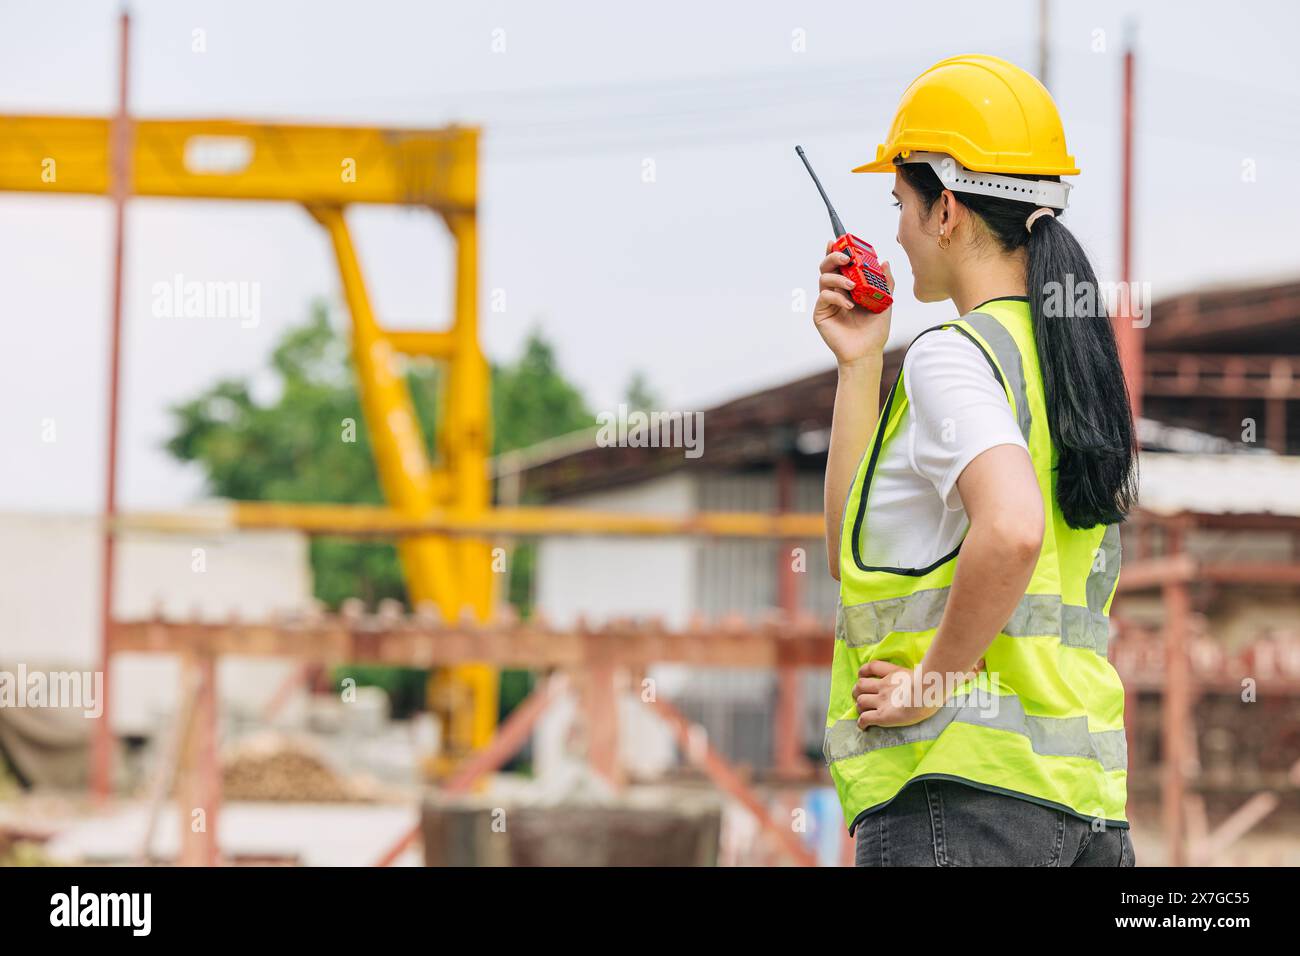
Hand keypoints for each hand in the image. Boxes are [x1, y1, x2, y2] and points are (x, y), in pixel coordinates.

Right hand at [813, 240, 893, 365]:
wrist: (867, 352)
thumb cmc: (874, 329)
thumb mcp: (885, 301)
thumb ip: (885, 282)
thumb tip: (884, 261)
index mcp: (849, 286)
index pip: (840, 264)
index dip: (837, 250)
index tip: (839, 240)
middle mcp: (836, 291)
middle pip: (826, 266)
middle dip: (834, 257)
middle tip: (845, 258)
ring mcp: (827, 302)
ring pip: (824, 279)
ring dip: (838, 278)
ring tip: (852, 286)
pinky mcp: (821, 313)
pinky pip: (824, 296)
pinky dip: (837, 297)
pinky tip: (849, 305)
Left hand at [853, 658, 984, 729]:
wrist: (926, 693)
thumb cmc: (934, 683)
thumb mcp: (943, 672)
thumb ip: (958, 670)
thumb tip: (981, 667)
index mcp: (895, 674)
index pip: (871, 666)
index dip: (865, 671)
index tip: (865, 675)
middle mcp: (884, 687)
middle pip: (860, 685)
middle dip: (858, 691)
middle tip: (862, 696)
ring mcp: (881, 701)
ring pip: (858, 701)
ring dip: (858, 706)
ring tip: (863, 710)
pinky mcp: (881, 715)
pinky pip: (864, 719)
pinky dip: (862, 723)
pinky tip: (865, 727)